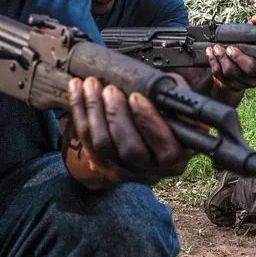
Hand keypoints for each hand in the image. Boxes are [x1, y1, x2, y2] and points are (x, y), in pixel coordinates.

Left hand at [67, 76, 192, 185]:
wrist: (150, 131)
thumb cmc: (168, 114)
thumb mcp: (178, 106)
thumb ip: (174, 100)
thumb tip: (161, 87)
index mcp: (176, 158)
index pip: (165, 150)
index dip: (148, 122)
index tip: (136, 97)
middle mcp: (151, 171)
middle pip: (129, 149)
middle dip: (117, 115)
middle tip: (111, 89)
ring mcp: (125, 172)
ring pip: (103, 146)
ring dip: (94, 111)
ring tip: (91, 85)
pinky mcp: (103, 166)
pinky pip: (86, 141)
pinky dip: (79, 112)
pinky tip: (77, 89)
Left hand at [205, 13, 255, 91]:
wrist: (231, 62)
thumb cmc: (247, 45)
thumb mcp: (254, 31)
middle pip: (253, 69)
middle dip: (239, 57)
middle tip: (230, 48)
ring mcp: (248, 82)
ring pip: (235, 74)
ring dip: (222, 59)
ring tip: (216, 48)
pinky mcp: (234, 86)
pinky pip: (222, 78)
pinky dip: (214, 64)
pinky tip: (211, 55)